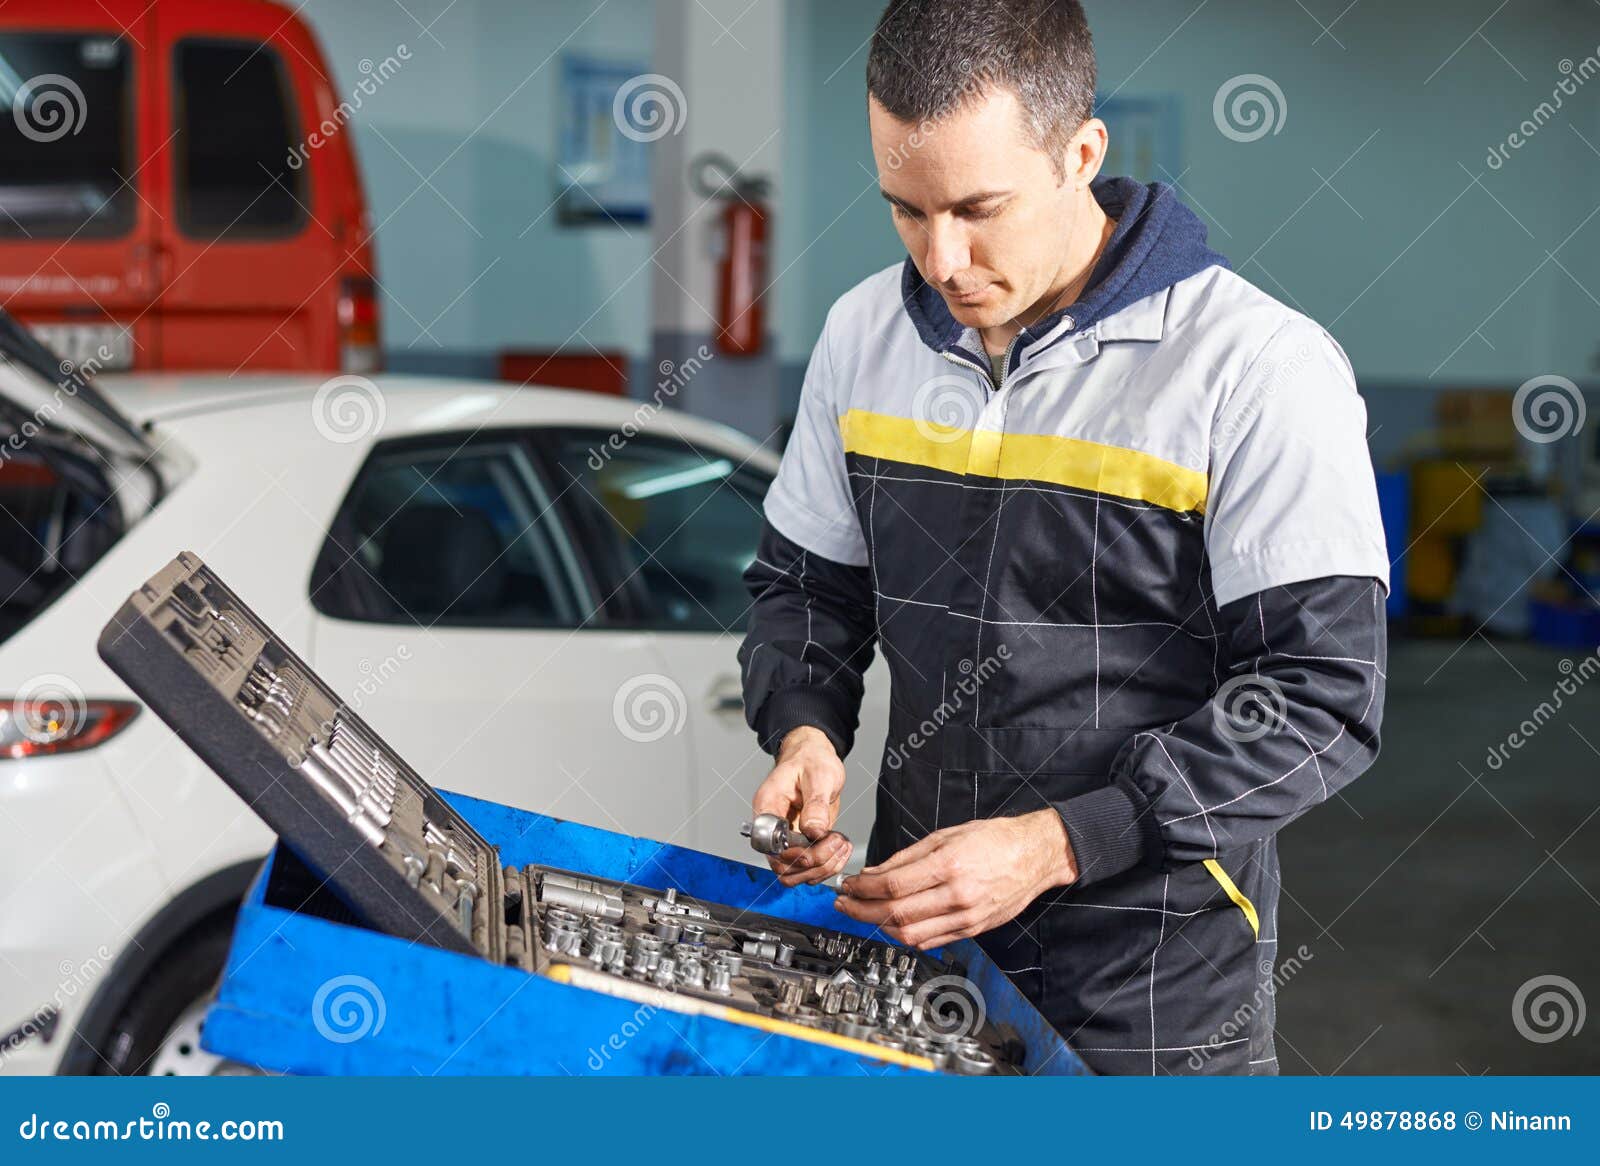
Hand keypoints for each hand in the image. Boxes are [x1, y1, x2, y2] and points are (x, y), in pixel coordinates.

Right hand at [751, 726, 851, 885]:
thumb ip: (815, 805)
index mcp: (768, 806)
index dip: (792, 852)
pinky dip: (827, 867)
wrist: (814, 757)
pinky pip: (808, 870)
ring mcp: (786, 838)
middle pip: (782, 866)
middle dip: (814, 862)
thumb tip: (814, 832)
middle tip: (836, 841)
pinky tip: (841, 849)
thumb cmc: (811, 760)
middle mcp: (773, 827)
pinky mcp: (801, 845)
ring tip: (841, 845)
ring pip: (794, 874)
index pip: (768, 844)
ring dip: (822, 868)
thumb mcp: (819, 775)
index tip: (816, 841)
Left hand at [833, 810, 1076, 948]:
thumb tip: (873, 873)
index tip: (848, 885)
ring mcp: (966, 916)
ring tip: (864, 914)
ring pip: (910, 935)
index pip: (892, 884)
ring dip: (880, 927)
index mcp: (948, 864)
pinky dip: (906, 937)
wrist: (1035, 855)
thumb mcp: (946, 835)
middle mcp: (957, 894)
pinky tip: (892, 925)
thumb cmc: (994, 839)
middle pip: (896, 913)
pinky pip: (931, 941)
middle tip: (844, 904)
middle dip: (861, 910)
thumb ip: (907, 858)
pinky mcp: (973, 929)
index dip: (862, 888)